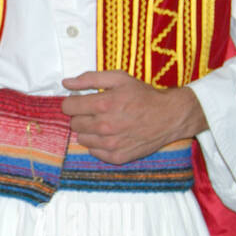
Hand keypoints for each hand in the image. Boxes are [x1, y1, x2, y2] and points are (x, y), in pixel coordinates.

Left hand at [60, 70, 206, 164]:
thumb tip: (66, 83)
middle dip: (81, 116)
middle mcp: (105, 126)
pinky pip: (94, 152)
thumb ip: (89, 79)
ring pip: (82, 139)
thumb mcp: (119, 78)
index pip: (67, 107)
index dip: (72, 102)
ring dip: (89, 131)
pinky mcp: (117, 157)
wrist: (169, 116)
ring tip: (103, 123)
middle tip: (95, 111)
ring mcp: (111, 144)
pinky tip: (110, 135)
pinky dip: (98, 145)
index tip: (80, 101)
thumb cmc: (143, 95)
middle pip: (74, 124)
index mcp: (103, 104)